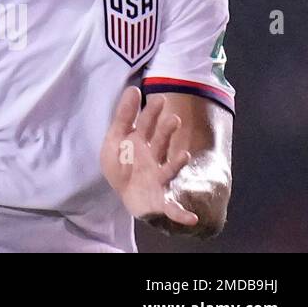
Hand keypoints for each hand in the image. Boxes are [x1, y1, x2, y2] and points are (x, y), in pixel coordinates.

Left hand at [100, 87, 198, 227]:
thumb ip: (123, 115)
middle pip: (160, 143)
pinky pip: (172, 208)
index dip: (151, 112)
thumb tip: (133, 88)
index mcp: (141, 142)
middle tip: (173, 119)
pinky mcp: (159, 198)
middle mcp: (153, 158)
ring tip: (184, 155)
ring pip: (168, 169)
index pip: (146, 124)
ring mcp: (158, 178)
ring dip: (177, 164)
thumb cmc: (122, 163)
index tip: (158, 98)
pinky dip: (182, 214)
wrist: (124, 193)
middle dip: (166, 132)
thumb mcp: (116, 138)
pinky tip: (191, 218)